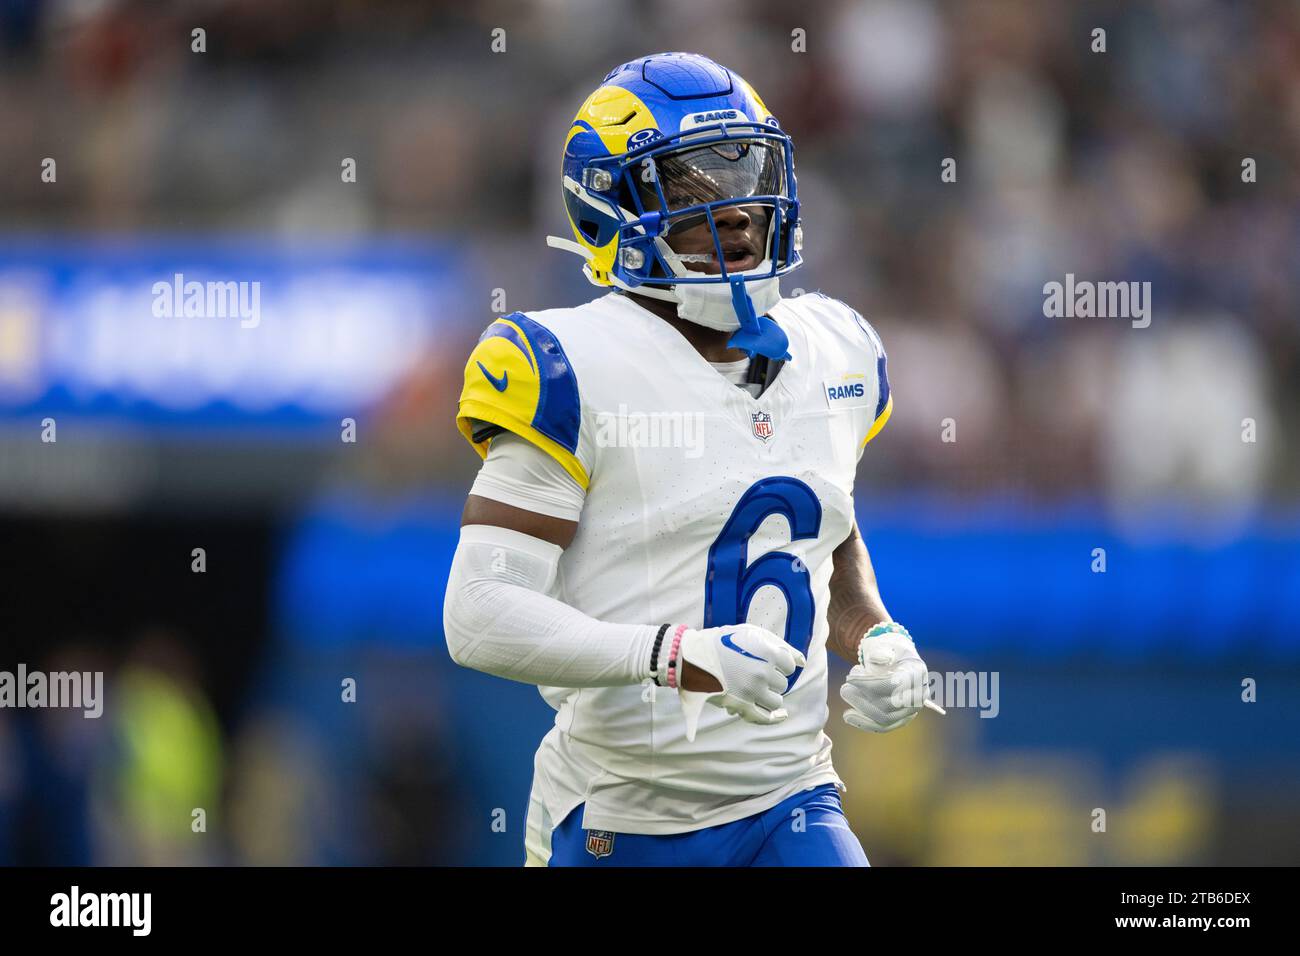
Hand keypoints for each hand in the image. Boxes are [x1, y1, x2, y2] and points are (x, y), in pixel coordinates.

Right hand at [672, 624, 804, 741]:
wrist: (693, 657)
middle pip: (782, 684)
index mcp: (768, 653)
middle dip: (772, 680)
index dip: (780, 664)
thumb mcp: (752, 633)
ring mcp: (753, 692)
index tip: (767, 662)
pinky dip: (775, 719)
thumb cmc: (723, 642)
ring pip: (776, 701)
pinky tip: (781, 716)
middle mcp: (763, 673)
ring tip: (757, 689)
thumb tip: (802, 662)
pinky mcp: (742, 706)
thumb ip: (780, 646)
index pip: (790, 665)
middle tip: (755, 673)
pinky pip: (765, 718)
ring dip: (770, 696)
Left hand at [840, 622, 928, 732]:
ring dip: (860, 712)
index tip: (849, 678)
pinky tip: (849, 716)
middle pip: (889, 704)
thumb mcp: (885, 645)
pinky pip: (884, 726)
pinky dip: (865, 722)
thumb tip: (876, 659)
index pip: (893, 684)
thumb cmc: (889, 652)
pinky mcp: (902, 719)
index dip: (868, 683)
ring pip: (886, 719)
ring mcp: (912, 709)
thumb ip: (880, 652)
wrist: (897, 661)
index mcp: (917, 672)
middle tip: (844, 688)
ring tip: (845, 700)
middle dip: (862, 698)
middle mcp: (919, 694)